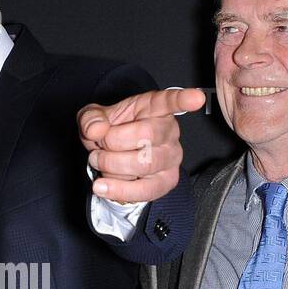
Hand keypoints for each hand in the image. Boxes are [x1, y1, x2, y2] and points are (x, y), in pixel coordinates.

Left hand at [79, 87, 204, 203]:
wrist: (111, 158)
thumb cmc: (110, 132)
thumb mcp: (94, 119)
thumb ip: (91, 118)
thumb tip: (96, 129)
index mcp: (153, 108)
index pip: (169, 101)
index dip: (183, 99)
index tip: (196, 98)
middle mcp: (168, 131)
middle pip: (146, 135)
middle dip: (112, 143)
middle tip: (99, 145)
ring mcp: (171, 157)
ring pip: (144, 164)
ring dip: (112, 165)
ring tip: (99, 161)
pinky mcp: (167, 181)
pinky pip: (145, 190)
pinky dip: (119, 190)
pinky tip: (102, 186)